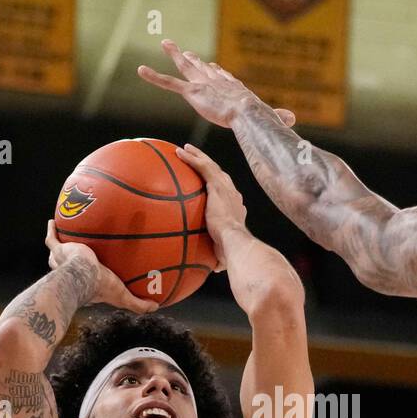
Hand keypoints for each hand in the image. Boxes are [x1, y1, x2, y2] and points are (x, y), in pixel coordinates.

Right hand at [44, 221, 157, 312]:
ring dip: (59, 247)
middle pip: (67, 267)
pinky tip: (53, 221)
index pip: (85, 281)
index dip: (89, 277)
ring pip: (57, 253)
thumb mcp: (123, 296)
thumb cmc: (101, 286)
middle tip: (75, 251)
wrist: (82, 275)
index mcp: (84, 283)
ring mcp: (62, 261)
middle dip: (68, 262)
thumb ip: (138, 303)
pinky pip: (52, 239)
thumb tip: (156, 307)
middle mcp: (70, 273)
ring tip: (63, 236)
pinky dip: (51, 230)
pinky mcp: (58, 250)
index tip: (96, 272)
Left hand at [138, 40, 295, 129]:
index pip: (221, 76)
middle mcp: (215, 81)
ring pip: (185, 67)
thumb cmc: (259, 117)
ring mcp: (202, 84)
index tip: (211, 65)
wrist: (246, 112)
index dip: (216, 71)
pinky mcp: (192, 91)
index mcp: (231, 87)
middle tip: (187, 51)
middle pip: (203, 67)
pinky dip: (154, 77)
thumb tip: (292, 121)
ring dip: (175, 55)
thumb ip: (278, 118)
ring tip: (166, 43)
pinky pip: (169, 83)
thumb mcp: (268, 117)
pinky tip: (141, 71)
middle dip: (195, 59)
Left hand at [174, 144, 245, 270]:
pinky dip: (192, 158)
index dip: (219, 188)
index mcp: (235, 209)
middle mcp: (233, 195)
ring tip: (185, 149)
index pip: (227, 194)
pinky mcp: (217, 185)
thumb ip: (219, 256)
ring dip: (198, 156)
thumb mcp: (223, 253)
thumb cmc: (231, 253)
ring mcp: (226, 188)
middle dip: (208, 166)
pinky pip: (203, 166)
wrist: (235, 243)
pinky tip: (180, 152)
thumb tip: (214, 268)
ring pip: (210, 166)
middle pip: (219, 175)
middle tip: (197, 159)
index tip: (210, 185)